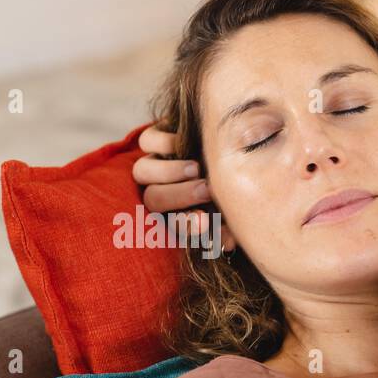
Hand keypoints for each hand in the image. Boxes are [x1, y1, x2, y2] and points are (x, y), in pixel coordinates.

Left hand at [131, 124, 234, 252]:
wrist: (233, 136)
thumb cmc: (234, 176)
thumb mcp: (232, 199)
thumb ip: (228, 220)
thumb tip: (228, 242)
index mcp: (178, 209)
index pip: (174, 224)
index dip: (186, 226)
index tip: (206, 222)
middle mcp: (162, 187)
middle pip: (154, 198)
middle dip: (179, 197)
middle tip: (206, 191)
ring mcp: (155, 161)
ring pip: (143, 171)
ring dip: (168, 173)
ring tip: (195, 169)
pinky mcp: (155, 136)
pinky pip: (148, 141)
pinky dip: (162, 143)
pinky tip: (183, 143)